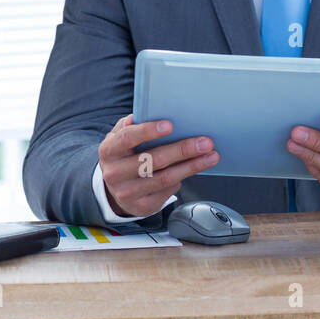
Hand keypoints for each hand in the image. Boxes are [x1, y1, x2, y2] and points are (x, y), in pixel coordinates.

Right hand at [99, 114, 218, 217]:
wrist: (114, 189)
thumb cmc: (123, 155)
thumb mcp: (120, 138)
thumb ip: (131, 125)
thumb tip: (150, 112)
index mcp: (109, 151)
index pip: (127, 139)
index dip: (148, 131)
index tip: (170, 125)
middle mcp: (115, 174)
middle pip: (153, 160)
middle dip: (182, 150)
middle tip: (204, 142)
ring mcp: (127, 193)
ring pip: (166, 178)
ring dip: (192, 166)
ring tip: (210, 156)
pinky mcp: (142, 207)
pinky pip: (168, 190)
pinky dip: (182, 178)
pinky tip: (193, 168)